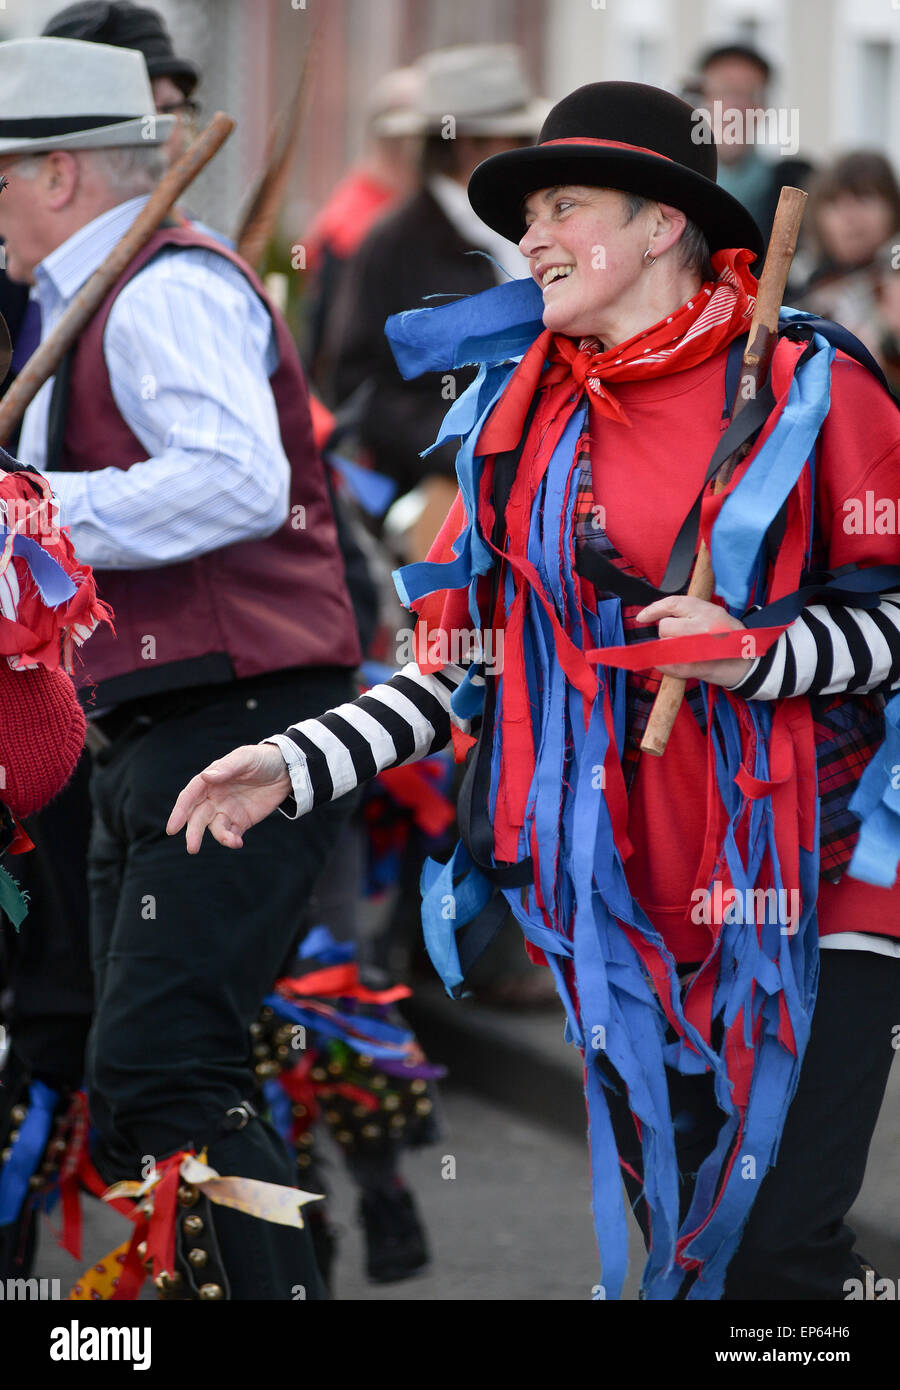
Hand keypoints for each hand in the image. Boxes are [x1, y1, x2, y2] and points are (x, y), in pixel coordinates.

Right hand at [166, 742, 291, 853]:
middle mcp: (214, 797)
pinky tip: (238, 842)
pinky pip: (231, 834)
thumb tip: (206, 777)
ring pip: (215, 828)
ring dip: (220, 837)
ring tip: (233, 841)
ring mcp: (227, 810)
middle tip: (192, 848)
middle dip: (193, 833)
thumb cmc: (261, 759)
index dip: (180, 812)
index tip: (173, 828)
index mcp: (210, 780)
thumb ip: (226, 768)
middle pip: (198, 817)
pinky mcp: (241, 822)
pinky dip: (231, 840)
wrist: (286, 770)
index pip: (190, 797)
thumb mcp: (245, 759)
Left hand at [634, 596, 753, 686]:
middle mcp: (702, 626)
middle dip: (668, 634)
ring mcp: (696, 647)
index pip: (673, 603)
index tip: (642, 617)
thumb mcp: (714, 616)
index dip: (654, 609)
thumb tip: (658, 617)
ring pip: (664, 645)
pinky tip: (680, 664)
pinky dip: (666, 665)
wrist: (749, 664)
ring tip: (688, 652)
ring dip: (669, 649)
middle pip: (665, 626)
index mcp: (707, 611)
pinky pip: (665, 663)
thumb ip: (689, 614)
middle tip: (684, 640)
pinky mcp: (691, 667)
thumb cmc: (729, 640)